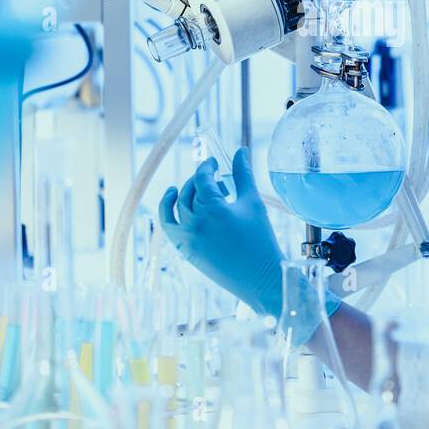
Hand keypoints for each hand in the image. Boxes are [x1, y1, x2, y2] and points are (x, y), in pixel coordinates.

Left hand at [159, 148, 283, 317]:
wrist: (259, 277)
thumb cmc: (260, 239)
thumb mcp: (252, 202)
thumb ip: (243, 174)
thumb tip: (240, 151)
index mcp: (212, 208)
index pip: (202, 178)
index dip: (207, 167)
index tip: (214, 163)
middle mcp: (195, 222)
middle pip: (188, 191)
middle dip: (199, 181)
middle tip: (214, 180)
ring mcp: (187, 237)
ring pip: (174, 208)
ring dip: (179, 194)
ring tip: (185, 189)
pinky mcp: (185, 250)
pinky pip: (169, 228)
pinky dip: (167, 214)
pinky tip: (174, 206)